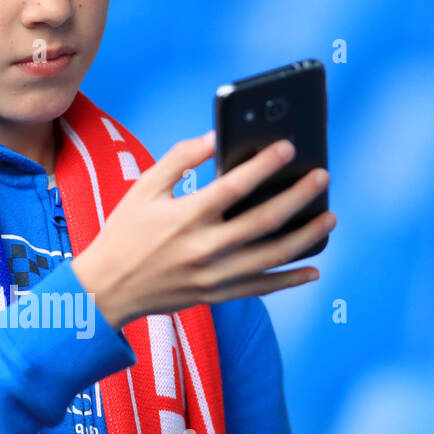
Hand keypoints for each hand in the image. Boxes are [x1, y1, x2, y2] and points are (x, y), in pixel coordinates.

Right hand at [71, 131, 334, 331]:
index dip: (264, 165)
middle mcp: (202, 248)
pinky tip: (313, 269)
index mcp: (184, 217)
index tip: (288, 147)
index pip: (233, 187)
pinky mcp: (215, 295)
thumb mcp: (144, 188)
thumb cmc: (124, 232)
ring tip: (328, 218)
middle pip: (263, 220)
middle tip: (322, 177)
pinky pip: (261, 289)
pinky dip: (289, 280)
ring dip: (305, 237)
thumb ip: (180, 159)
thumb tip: (217, 138)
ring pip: (271, 257)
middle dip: (297, 197)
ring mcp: (212, 276)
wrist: (105, 288)